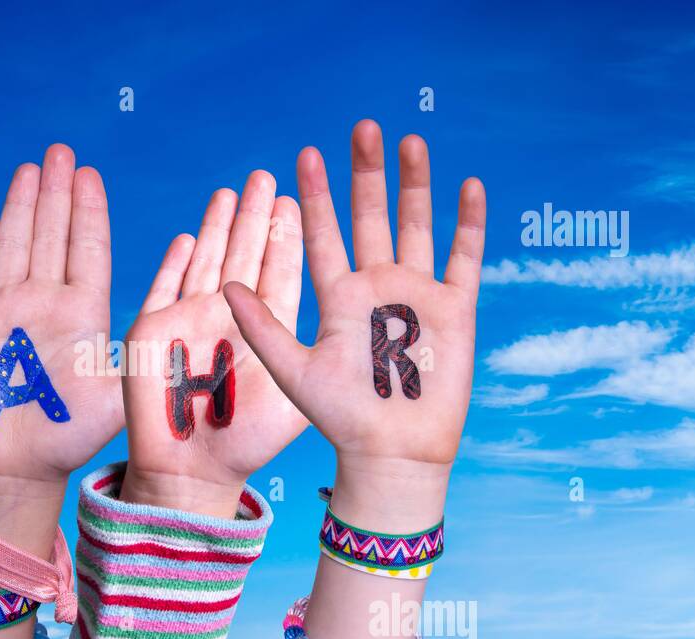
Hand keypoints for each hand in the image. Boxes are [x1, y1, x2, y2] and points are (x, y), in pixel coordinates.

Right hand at [0, 145, 121, 530]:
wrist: (14, 468)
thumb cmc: (68, 437)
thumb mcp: (114, 396)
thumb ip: (133, 358)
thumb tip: (168, 329)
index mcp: (81, 314)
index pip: (86, 250)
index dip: (87, 212)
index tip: (89, 173)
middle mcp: (43, 305)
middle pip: (50, 236)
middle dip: (55, 193)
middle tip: (61, 150)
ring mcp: (3, 312)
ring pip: (14, 246)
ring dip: (21, 207)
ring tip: (31, 168)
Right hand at [120, 171, 307, 516]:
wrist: (191, 470)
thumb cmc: (246, 441)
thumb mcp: (292, 393)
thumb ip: (306, 350)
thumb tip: (345, 311)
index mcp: (264, 327)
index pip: (277, 270)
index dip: (284, 233)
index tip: (296, 196)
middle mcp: (226, 317)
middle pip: (241, 256)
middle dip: (252, 217)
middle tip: (266, 176)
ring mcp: (187, 321)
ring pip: (204, 262)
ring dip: (215, 228)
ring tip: (230, 192)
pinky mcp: (152, 333)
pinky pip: (163, 290)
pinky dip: (174, 265)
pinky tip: (186, 236)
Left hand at [225, 121, 485, 527]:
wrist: (392, 454)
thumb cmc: (339, 420)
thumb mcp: (291, 371)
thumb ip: (261, 326)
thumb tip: (225, 284)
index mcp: (337, 297)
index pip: (322, 235)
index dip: (316, 196)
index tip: (304, 154)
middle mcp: (376, 288)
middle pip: (370, 218)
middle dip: (365, 174)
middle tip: (360, 127)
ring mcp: (417, 295)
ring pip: (416, 226)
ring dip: (414, 184)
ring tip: (409, 140)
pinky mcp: (455, 309)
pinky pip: (464, 257)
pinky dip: (468, 223)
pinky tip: (467, 186)